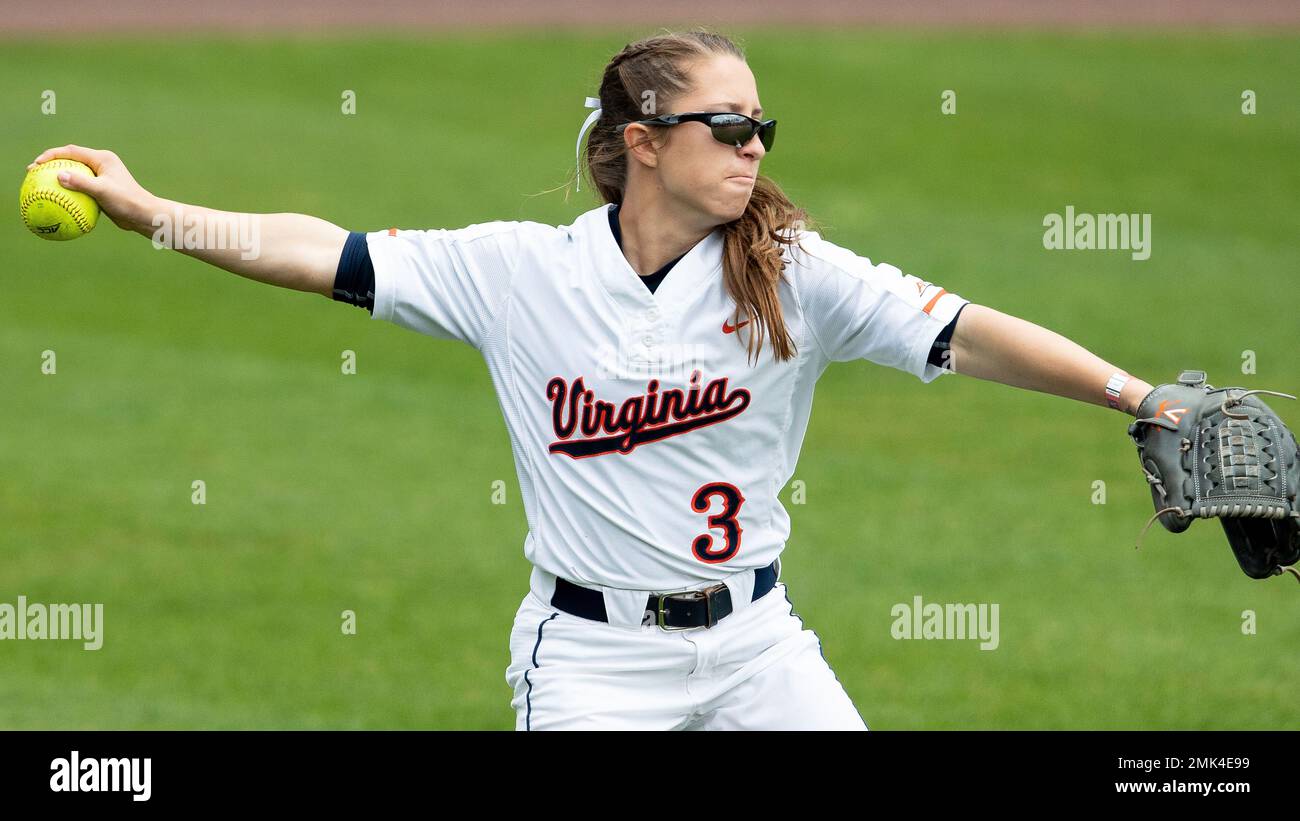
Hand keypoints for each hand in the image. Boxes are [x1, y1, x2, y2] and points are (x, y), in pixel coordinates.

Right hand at [28, 145, 157, 233]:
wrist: (144, 216)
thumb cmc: (127, 202)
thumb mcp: (104, 191)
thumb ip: (82, 183)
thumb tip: (59, 176)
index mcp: (102, 158)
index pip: (71, 151)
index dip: (51, 155)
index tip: (36, 164)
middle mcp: (101, 164)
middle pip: (70, 160)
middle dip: (50, 164)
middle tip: (32, 173)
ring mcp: (101, 177)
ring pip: (74, 174)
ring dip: (57, 179)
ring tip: (39, 186)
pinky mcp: (101, 190)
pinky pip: (79, 188)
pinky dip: (67, 193)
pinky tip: (55, 202)